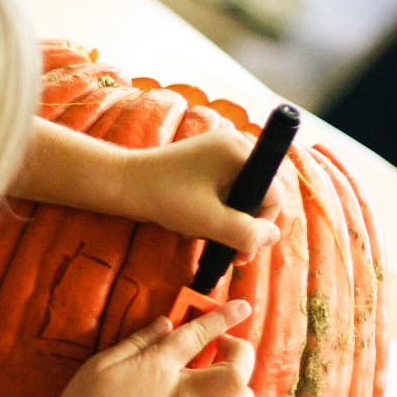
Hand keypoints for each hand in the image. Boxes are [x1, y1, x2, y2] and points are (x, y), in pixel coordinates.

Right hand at [43, 300, 255, 396]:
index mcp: (156, 368)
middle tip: (230, 353)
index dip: (224, 316)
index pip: (198, 334)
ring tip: (232, 391)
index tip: (242, 307)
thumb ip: (137, 341)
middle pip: (233, 375)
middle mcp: (176, 395)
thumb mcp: (101, 363)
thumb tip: (165, 323)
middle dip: (243, 357)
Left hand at [122, 129, 292, 265]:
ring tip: (207, 234)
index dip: (262, 227)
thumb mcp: (211, 221)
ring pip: (240, 193)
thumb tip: (273, 237)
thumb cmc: (166, 198)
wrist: (123, 184)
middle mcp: (234, 144)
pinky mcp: (204, 160)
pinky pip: (224, 188)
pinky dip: (217, 208)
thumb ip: (246, 233)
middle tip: (229, 252)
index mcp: (240, 151)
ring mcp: (218, 150)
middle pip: (258, 192)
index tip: (242, 252)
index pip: (272, 193)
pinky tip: (199, 221)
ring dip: (229, 219)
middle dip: (245, 224)